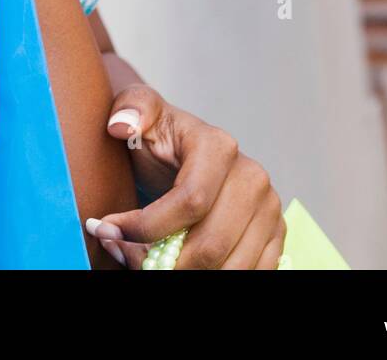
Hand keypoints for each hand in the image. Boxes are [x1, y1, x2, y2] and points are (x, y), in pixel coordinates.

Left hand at [85, 85, 284, 269]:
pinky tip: (183, 265)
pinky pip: (251, 275)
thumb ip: (131, 108)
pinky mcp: (274, 236)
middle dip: (164, 262)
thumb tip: (121, 124)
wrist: (181, 160)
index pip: (190, 201)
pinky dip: (213, 278)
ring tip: (155, 261)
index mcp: (219, 147)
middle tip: (131, 257)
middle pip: (211, 245)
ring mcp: (268, 209)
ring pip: (229, 267)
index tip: (111, 230)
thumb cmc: (159, 143)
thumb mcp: (140, 115)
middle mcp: (252, 177)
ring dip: (184, 274)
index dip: (148, 226)